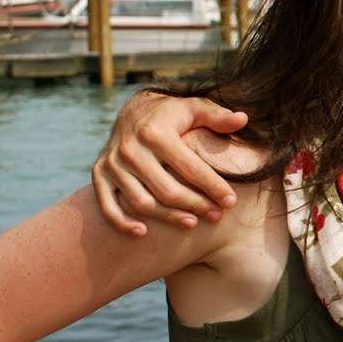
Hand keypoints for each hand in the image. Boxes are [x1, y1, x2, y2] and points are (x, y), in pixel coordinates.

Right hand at [93, 92, 247, 236]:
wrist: (133, 111)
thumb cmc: (173, 114)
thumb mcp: (195, 109)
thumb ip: (218, 116)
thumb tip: (242, 119)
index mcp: (156, 132)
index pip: (190, 167)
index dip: (213, 186)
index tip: (231, 201)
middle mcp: (130, 149)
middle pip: (167, 190)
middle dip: (195, 205)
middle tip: (217, 216)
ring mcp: (113, 164)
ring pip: (141, 202)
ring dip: (167, 218)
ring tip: (193, 223)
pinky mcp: (100, 175)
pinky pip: (107, 206)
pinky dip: (122, 223)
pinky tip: (143, 233)